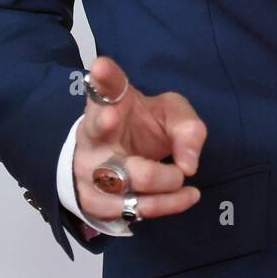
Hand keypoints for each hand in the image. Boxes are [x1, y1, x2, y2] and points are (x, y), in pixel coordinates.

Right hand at [73, 55, 206, 224]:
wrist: (119, 152)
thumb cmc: (143, 125)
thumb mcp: (171, 113)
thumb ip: (187, 128)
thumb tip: (189, 165)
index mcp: (107, 105)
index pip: (103, 89)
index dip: (103, 79)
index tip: (101, 66)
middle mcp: (91, 137)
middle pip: (112, 149)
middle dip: (142, 160)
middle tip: (179, 173)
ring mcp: (87, 172)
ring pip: (125, 185)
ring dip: (164, 187)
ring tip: (186, 178)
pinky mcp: (93, 201)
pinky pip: (129, 210)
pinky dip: (163, 205)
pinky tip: (186, 196)